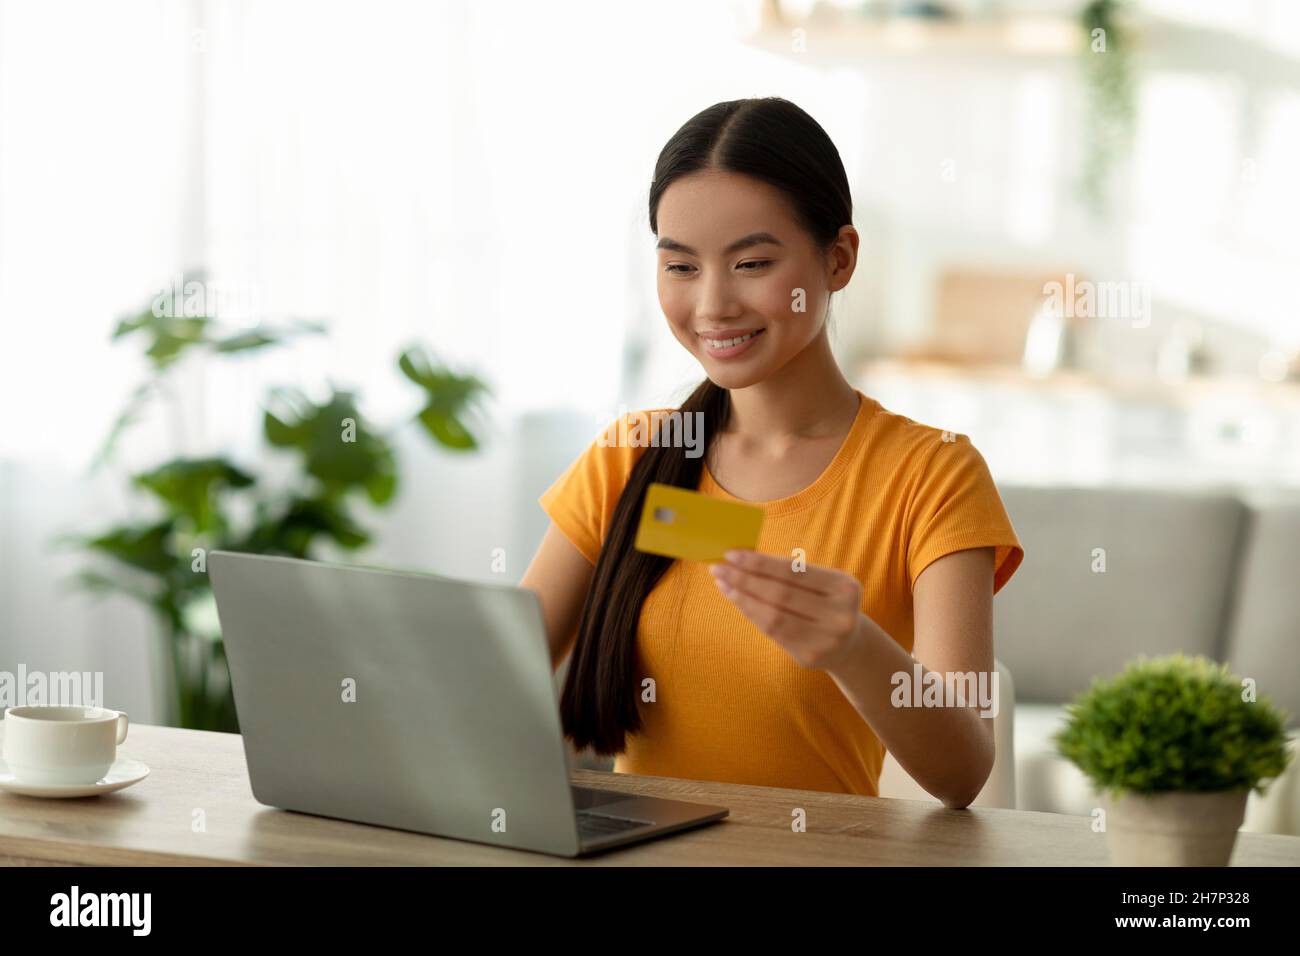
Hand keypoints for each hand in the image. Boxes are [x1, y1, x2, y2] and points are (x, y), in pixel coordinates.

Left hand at [709, 548, 866, 672]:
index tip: (731, 554)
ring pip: (773, 615)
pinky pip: (772, 632)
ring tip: (722, 584)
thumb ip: (790, 574)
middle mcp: (839, 614)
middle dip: (744, 578)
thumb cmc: (825, 604)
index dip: (759, 562)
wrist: (849, 646)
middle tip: (718, 568)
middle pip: (781, 593)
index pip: (793, 571)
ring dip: (742, 597)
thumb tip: (742, 559)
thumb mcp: (821, 584)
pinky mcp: (809, 656)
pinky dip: (751, 614)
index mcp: (844, 587)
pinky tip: (736, 601)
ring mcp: (826, 639)